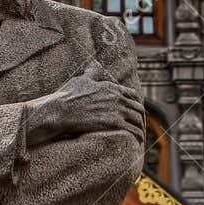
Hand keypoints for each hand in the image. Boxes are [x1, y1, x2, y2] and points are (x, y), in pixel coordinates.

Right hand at [26, 64, 143, 145]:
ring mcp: (117, 110)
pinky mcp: (114, 123)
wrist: (62, 111)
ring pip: (137, 119)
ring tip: (141, 135)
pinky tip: (138, 141)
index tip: (137, 110)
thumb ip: (92, 73)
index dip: (136, 103)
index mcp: (111, 87)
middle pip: (138, 107)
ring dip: (141, 128)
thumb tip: (95, 63)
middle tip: (141, 125)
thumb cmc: (68, 96)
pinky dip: (138, 136)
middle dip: (141, 117)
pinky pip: (133, 130)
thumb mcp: (81, 79)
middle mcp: (117, 97)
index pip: (132, 94)